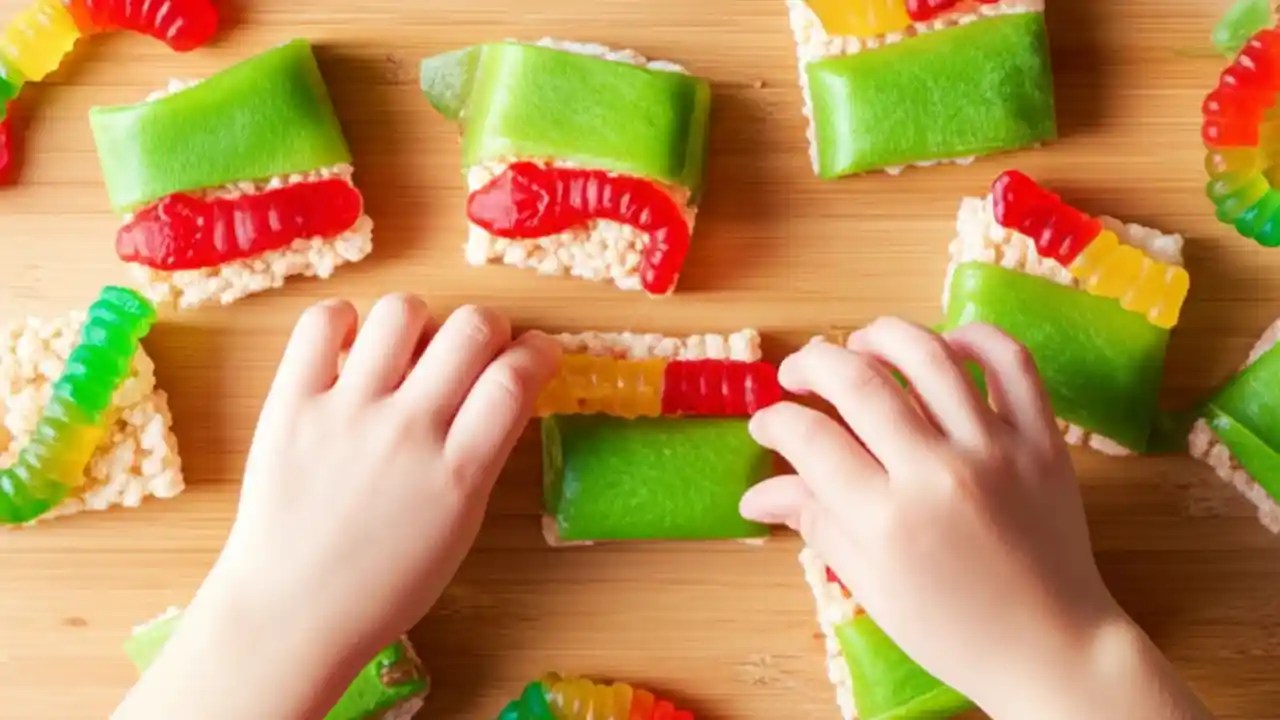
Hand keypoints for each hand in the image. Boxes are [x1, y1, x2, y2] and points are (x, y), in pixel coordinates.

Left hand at [114, 295, 560, 719]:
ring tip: (411, 349)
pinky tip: (354, 346)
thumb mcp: (459, 527)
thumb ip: (481, 457)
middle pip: (472, 330)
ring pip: (402, 311)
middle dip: (490, 327)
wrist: (290, 613)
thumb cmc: (382, 584)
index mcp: (457, 473)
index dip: (537, 352)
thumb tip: (502, 391)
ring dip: (421, 321)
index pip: (514, 380)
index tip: (536, 352)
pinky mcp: (290, 404)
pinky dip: (345, 320)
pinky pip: (322, 323)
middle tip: (478, 348)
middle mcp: (407, 432)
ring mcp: (346, 412)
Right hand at [740, 318, 1209, 719]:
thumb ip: (816, 523)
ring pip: (929, 355)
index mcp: (886, 519)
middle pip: (858, 382)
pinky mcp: (1042, 439)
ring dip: (880, 335)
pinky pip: (1010, 362)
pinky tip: (944, 343)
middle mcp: (937, 472)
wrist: (1052, 649)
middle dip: (812, 364)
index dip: (775, 421)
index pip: (811, 439)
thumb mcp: (871, 585)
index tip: (767, 423)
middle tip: (797, 373)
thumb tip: (756, 493)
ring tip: (859, 344)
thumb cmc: (952, 629)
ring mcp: (995, 448)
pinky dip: (974, 337)